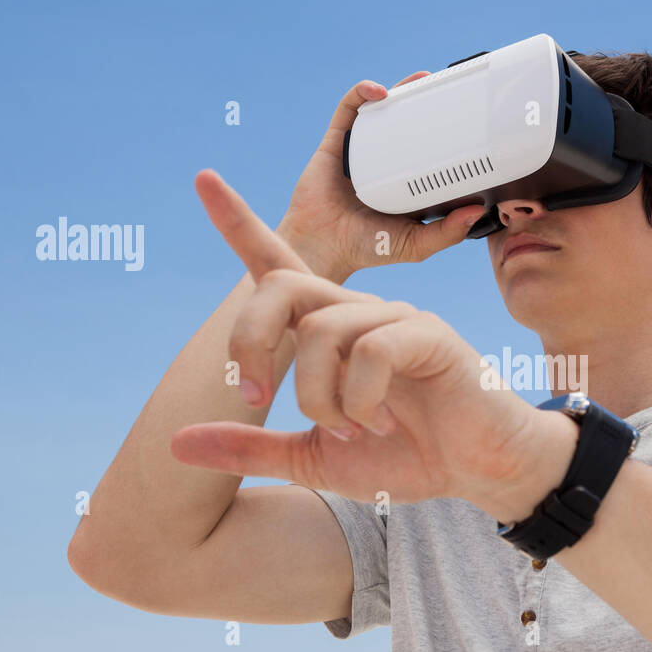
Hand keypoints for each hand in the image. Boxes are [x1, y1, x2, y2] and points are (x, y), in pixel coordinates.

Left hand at [172, 171, 576, 521]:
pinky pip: (371, 350)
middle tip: (256, 397)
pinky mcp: (429, 333)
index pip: (277, 264)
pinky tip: (382, 424)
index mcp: (329, 331)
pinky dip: (360, 399)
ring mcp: (395, 316)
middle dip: (250, 339)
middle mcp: (358, 311)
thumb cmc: (403, 456)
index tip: (203, 180)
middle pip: (280, 285)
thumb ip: (251, 448)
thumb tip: (175, 442)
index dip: (239, 224)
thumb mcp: (312, 459)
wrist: (476, 471)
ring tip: (351, 429)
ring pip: (321, 329)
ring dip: (319, 396)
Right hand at [276, 71, 488, 279]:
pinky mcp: (337, 140)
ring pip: (383, 108)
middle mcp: (385, 159)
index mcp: (405, 178)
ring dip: (401, 87)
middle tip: (450, 87)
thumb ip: (446, 233)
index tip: (470, 118)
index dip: (448, 129)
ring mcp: (361, 147)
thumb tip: (476, 212)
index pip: (431, 147)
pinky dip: (363, 92)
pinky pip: (350, 107)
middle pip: (409, 120)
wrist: (324, 247)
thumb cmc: (368, 247)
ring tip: (422, 79)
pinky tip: (379, 91)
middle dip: (427, 100)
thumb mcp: (415, 244)